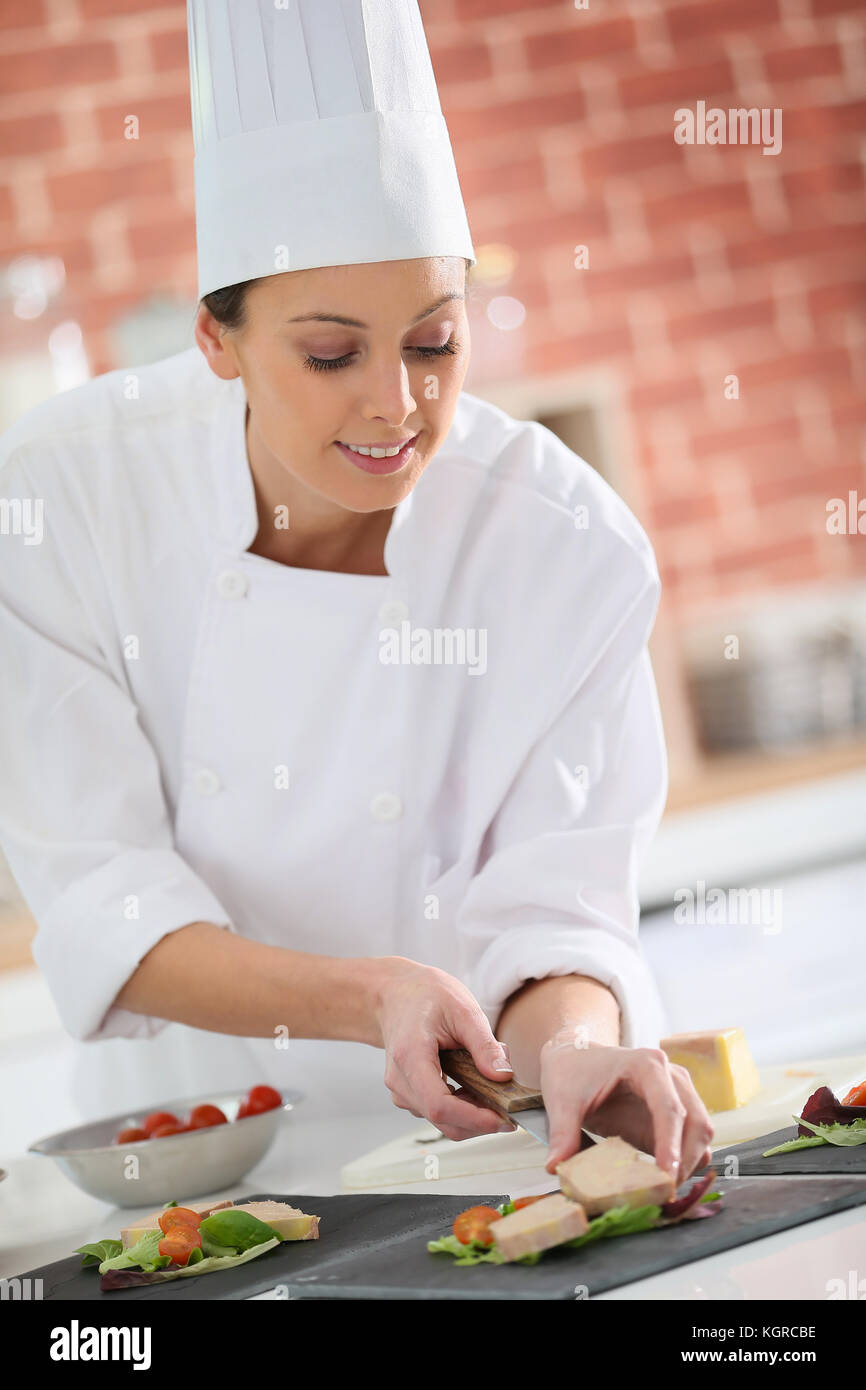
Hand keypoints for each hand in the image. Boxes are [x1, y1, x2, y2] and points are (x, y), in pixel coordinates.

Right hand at [372, 956, 515, 1139]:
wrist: (396, 994)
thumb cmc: (426, 996)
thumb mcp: (463, 1010)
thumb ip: (484, 1045)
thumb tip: (503, 1076)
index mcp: (410, 1056)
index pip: (439, 1105)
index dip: (474, 1119)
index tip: (504, 1119)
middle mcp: (400, 1080)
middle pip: (443, 1120)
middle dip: (480, 1121)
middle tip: (510, 1107)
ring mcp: (400, 1090)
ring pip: (442, 1121)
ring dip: (472, 1114)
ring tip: (489, 1083)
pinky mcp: (407, 1094)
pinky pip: (437, 1113)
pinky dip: (461, 1109)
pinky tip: (473, 1086)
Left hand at [539, 1027, 714, 1181]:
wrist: (575, 1057)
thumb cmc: (572, 1071)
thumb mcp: (562, 1100)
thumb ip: (563, 1133)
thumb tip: (555, 1167)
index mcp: (646, 1065)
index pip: (669, 1107)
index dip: (671, 1144)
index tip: (666, 1176)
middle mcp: (670, 1076)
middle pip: (696, 1122)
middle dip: (685, 1161)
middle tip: (664, 1193)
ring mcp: (677, 1093)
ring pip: (701, 1132)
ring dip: (689, 1164)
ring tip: (663, 1191)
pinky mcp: (675, 1114)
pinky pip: (691, 1140)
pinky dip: (685, 1162)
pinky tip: (662, 1181)